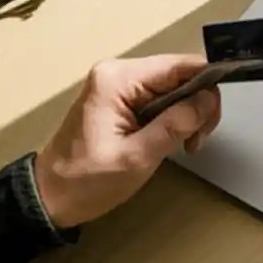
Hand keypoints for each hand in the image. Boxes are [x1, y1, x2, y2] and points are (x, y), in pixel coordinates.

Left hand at [33, 54, 221, 228]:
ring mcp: (120, 83)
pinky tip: (174, 139)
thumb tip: (208, 100)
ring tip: (186, 144)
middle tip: (196, 141)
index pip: (181, 66)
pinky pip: (163, 98)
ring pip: (176, 87)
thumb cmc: (86, 182)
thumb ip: (175, 126)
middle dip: (199, 105)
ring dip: (189, 114)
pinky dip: (176, 118)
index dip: (208, 85)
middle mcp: (119, 72)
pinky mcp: (122, 98)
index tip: (214, 118)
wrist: (48, 197)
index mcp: (118, 79)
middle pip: (182, 74)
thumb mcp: (136, 158)